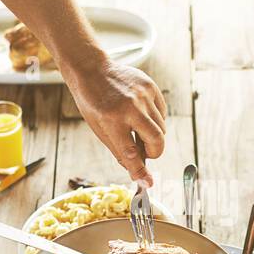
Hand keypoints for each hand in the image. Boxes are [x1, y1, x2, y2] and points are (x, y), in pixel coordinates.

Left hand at [65, 56, 166, 184]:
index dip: (140, 171)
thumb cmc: (92, 102)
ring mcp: (143, 95)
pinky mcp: (151, 87)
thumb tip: (137, 172)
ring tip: (136, 129)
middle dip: (154, 153)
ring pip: (161, 128)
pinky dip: (154, 120)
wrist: (92, 70)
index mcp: (112, 119)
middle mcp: (131, 107)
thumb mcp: (99, 129)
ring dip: (152, 136)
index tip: (148, 183)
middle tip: (146, 154)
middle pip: (157, 140)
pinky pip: (161, 113)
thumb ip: (120, 150)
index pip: (131, 153)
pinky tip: (140, 115)